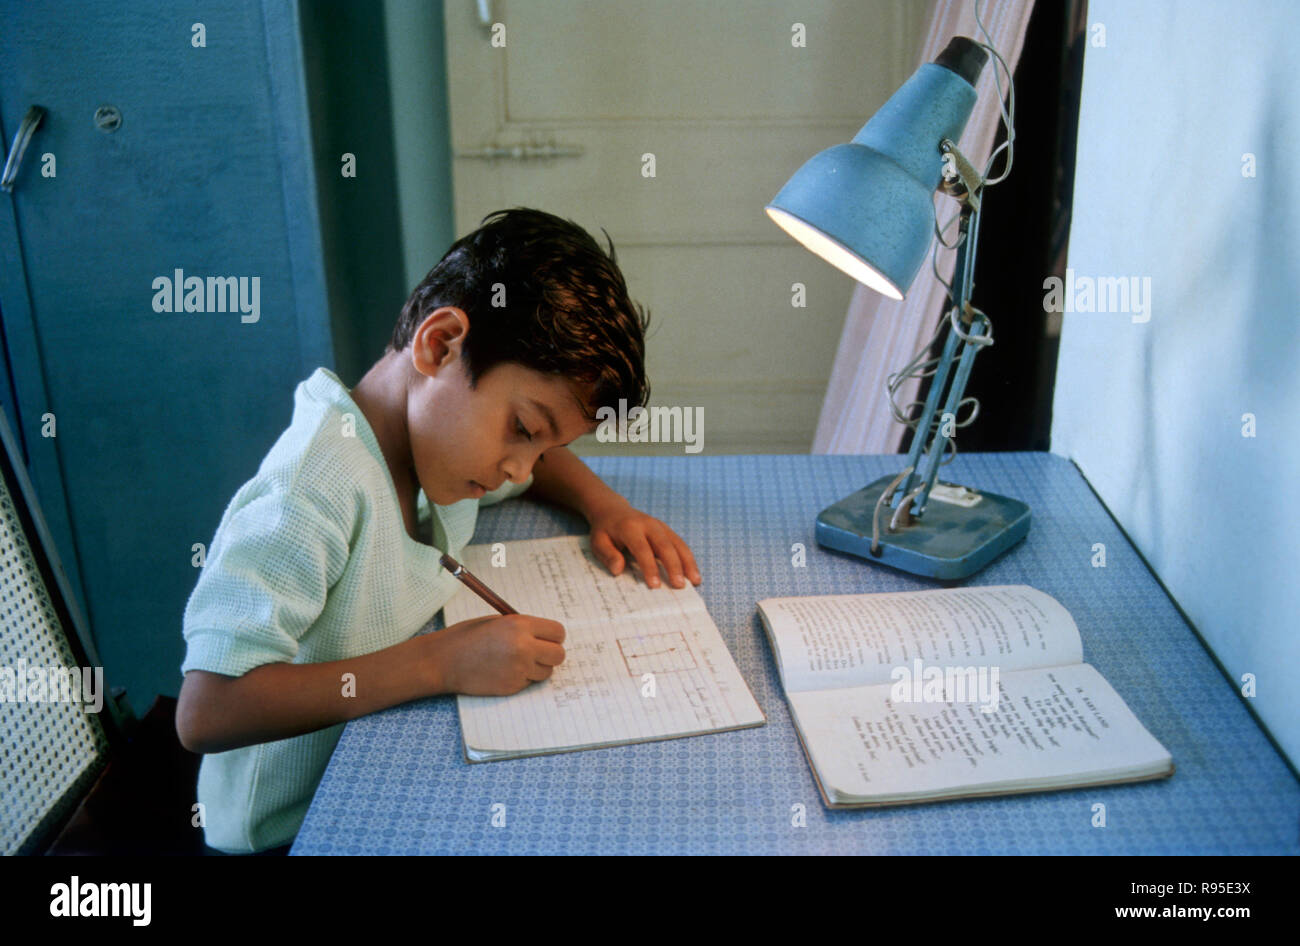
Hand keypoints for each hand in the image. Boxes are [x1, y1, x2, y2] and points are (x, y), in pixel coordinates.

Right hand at [426, 614, 565, 695]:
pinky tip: (503, 671)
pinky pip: (529, 683)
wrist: (443, 661)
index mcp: (520, 625)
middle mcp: (523, 647)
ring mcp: (518, 670)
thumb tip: (545, 637)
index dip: (553, 636)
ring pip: (546, 672)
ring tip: (515, 661)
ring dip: (537, 668)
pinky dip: (521, 678)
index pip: (558, 632)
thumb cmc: (467, 637)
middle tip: (536, 652)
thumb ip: (523, 628)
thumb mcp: (498, 622)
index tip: (546, 639)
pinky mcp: (512, 687)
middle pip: (559, 655)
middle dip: (550, 654)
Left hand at [585, 497, 701, 588]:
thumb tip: (618, 569)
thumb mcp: (598, 542)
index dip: (649, 567)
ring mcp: (660, 526)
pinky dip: (688, 559)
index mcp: (630, 528)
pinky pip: (680, 544)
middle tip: (679, 586)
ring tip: (695, 581)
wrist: (613, 510)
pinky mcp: (666, 530)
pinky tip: (693, 573)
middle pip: (665, 546)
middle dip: (674, 566)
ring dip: (687, 563)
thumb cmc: (605, 531)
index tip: (655, 585)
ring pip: (677, 544)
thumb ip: (608, 555)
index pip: (642, 549)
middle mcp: (648, 524)